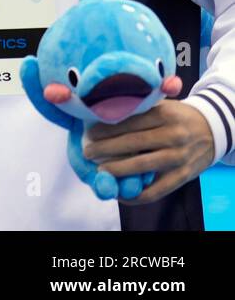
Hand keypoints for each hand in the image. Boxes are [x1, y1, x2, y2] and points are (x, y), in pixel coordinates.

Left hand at [83, 99, 214, 203]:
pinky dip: (137, 194)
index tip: (88, 133)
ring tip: (100, 170)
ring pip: (142, 166)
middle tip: (87, 152)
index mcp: (164, 114)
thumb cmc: (177, 116)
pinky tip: (121, 193)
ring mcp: (179, 157)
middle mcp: (173, 135)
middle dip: (105, 148)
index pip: (129, 122)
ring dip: (117, 170)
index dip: (106, 129)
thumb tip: (102, 113)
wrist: (212, 130)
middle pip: (132, 143)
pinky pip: (158, 190)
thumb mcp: (162, 105)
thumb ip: (138, 109)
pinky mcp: (183, 175)